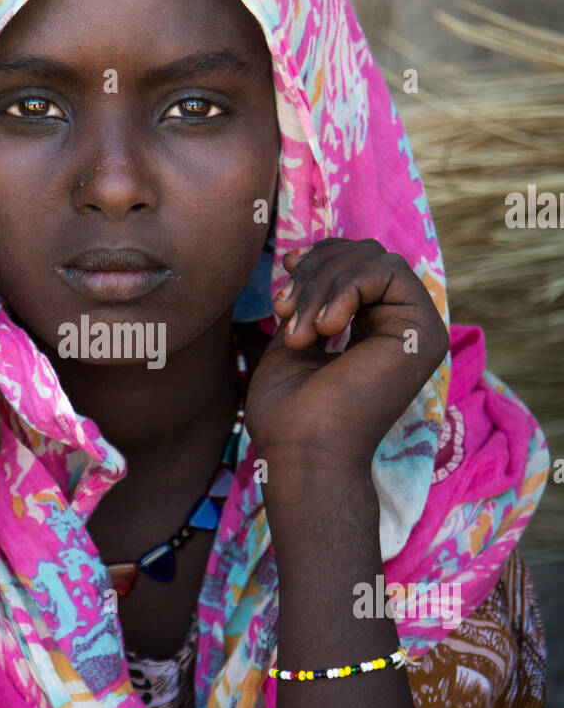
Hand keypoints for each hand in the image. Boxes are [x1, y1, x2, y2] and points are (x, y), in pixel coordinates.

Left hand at [245, 238, 448, 472]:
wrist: (303, 454)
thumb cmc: (290, 413)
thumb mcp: (293, 338)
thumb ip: (309, 301)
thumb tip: (302, 258)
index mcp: (373, 329)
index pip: (356, 263)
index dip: (320, 256)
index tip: (286, 267)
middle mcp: (400, 326)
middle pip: (364, 254)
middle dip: (315, 272)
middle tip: (283, 311)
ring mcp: (416, 329)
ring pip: (372, 259)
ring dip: (322, 285)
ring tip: (298, 332)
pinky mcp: (423, 332)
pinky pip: (388, 271)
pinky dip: (345, 289)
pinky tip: (324, 330)